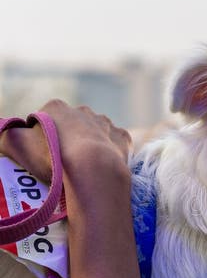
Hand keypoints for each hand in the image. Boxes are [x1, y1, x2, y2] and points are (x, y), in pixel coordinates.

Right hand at [0, 101, 130, 182]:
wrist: (95, 171)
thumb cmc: (53, 157)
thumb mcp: (15, 144)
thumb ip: (5, 135)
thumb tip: (4, 133)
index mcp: (56, 107)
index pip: (40, 121)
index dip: (37, 140)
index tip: (39, 157)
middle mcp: (83, 110)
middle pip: (68, 127)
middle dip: (64, 142)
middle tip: (60, 166)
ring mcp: (106, 123)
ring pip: (93, 135)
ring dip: (87, 148)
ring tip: (81, 170)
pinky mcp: (123, 138)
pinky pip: (114, 145)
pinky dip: (108, 155)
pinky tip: (101, 169)